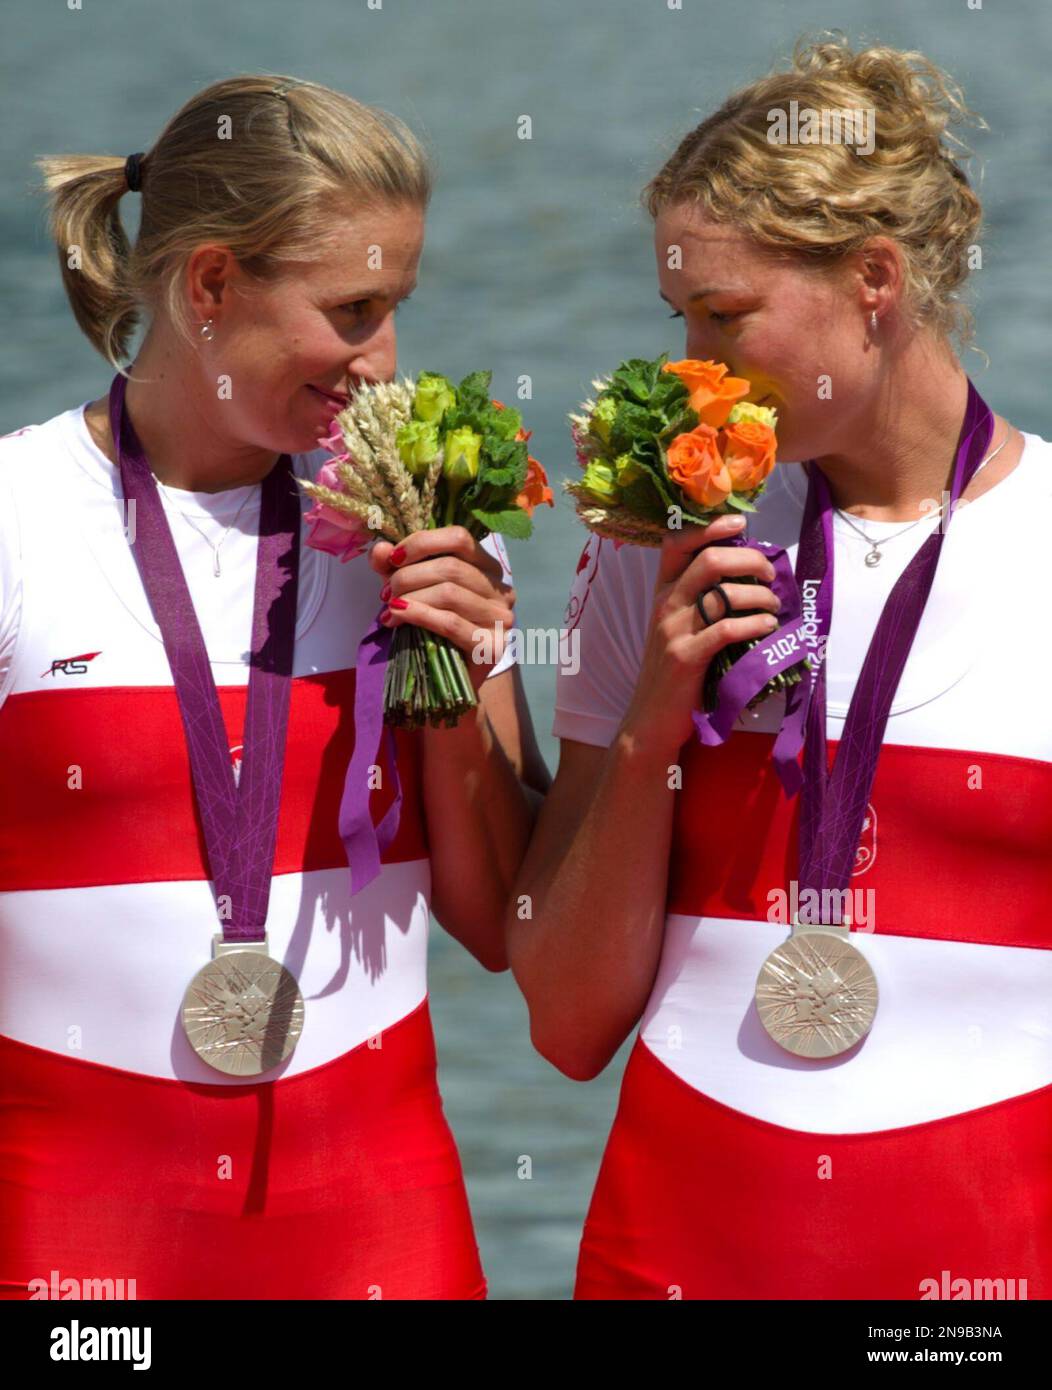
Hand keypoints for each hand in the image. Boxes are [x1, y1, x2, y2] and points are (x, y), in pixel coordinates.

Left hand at [369, 526, 516, 694]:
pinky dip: (419, 615)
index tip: (393, 558)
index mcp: (487, 567)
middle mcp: (501, 589)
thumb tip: (381, 550)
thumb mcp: (411, 590)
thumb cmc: (432, 631)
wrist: (447, 684)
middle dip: (408, 576)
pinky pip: (451, 623)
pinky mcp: (492, 647)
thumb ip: (395, 567)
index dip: (422, 542)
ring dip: (410, 597)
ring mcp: (502, 619)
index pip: (460, 538)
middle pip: (450, 567)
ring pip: (449, 593)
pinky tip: (397, 617)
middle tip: (385, 593)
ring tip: (389, 609)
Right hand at [619, 514, 782, 757]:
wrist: (651, 718)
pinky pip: (727, 629)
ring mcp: (674, 630)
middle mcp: (665, 605)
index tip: (740, 522)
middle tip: (771, 574)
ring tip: (774, 609)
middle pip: (709, 560)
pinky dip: (754, 624)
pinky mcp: (687, 657)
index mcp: (663, 592)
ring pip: (723, 593)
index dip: (709, 526)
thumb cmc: (674, 671)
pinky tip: (767, 628)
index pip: (677, 543)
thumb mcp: (679, 628)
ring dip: (760, 596)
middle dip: (750, 560)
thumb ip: (701, 601)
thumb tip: (745, 577)